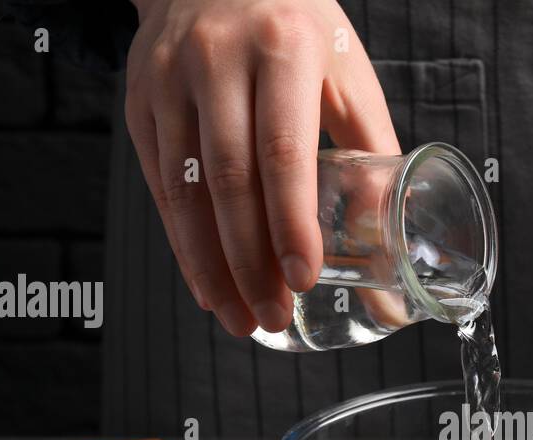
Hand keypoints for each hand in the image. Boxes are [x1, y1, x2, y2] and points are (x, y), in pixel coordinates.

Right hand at [125, 0, 398, 336]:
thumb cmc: (297, 26)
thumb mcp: (345, 70)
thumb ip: (372, 148)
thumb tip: (393, 240)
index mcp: (282, 48)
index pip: (283, 151)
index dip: (291, 223)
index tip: (306, 279)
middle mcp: (216, 61)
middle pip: (229, 181)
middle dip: (251, 263)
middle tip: (275, 317)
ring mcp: (169, 80)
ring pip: (185, 191)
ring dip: (213, 267)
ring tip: (243, 318)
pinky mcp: (140, 100)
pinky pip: (159, 185)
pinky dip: (183, 244)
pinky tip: (207, 284)